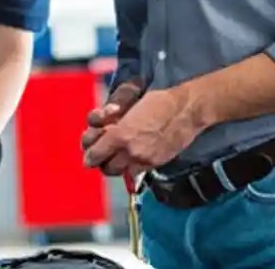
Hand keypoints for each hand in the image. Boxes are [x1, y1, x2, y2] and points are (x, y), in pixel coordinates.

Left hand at [84, 85, 209, 176]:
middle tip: (102, 157)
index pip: (96, 153)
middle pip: (107, 167)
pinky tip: (134, 159)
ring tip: (117, 159)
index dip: (90, 157)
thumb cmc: (159, 101)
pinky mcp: (156, 163)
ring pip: (122, 173)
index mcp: (121, 133)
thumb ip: (116, 122)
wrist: (186, 110)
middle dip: (102, 163)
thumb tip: (106, 133)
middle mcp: (130, 150)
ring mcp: (144, 159)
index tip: (88, 158)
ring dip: (117, 167)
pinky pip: (138, 172)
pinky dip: (133, 169)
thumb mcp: (130, 107)